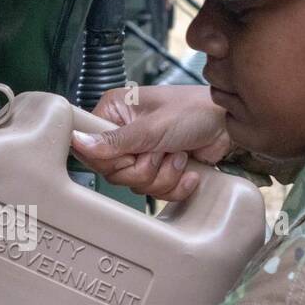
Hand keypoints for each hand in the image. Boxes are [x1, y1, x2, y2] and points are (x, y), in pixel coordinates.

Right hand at [69, 85, 231, 200]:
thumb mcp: (151, 127)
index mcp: (113, 114)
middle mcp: (123, 134)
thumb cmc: (194, 111)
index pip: (91, 150)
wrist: (228, 124)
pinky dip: (176, 185)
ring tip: (179, 155)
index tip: (132, 154)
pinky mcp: (159, 169)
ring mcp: (141, 153)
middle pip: (114, 174)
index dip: (112, 160)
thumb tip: (76, 141)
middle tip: (162, 150)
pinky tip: (188, 169)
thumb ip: (114, 141)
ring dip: (164, 175)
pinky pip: (155, 193)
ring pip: (136, 186)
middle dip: (145, 169)